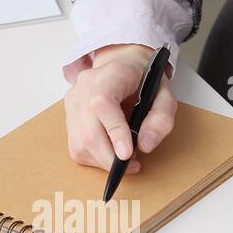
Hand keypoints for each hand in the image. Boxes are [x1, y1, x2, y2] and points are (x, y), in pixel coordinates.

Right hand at [64, 43, 177, 172]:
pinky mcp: (68, 115)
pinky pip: (76, 147)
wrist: (123, 65)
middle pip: (88, 131)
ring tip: (123, 160)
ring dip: (103, 160)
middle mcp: (85, 86)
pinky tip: (109, 152)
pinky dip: (94, 157)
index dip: (114, 131)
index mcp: (111, 74)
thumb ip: (161, 119)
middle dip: (110, 158)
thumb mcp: (165, 95)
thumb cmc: (144, 81)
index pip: (102, 103)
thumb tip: (145, 146)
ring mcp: (73, 101)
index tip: (127, 154)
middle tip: (132, 166)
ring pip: (80, 144)